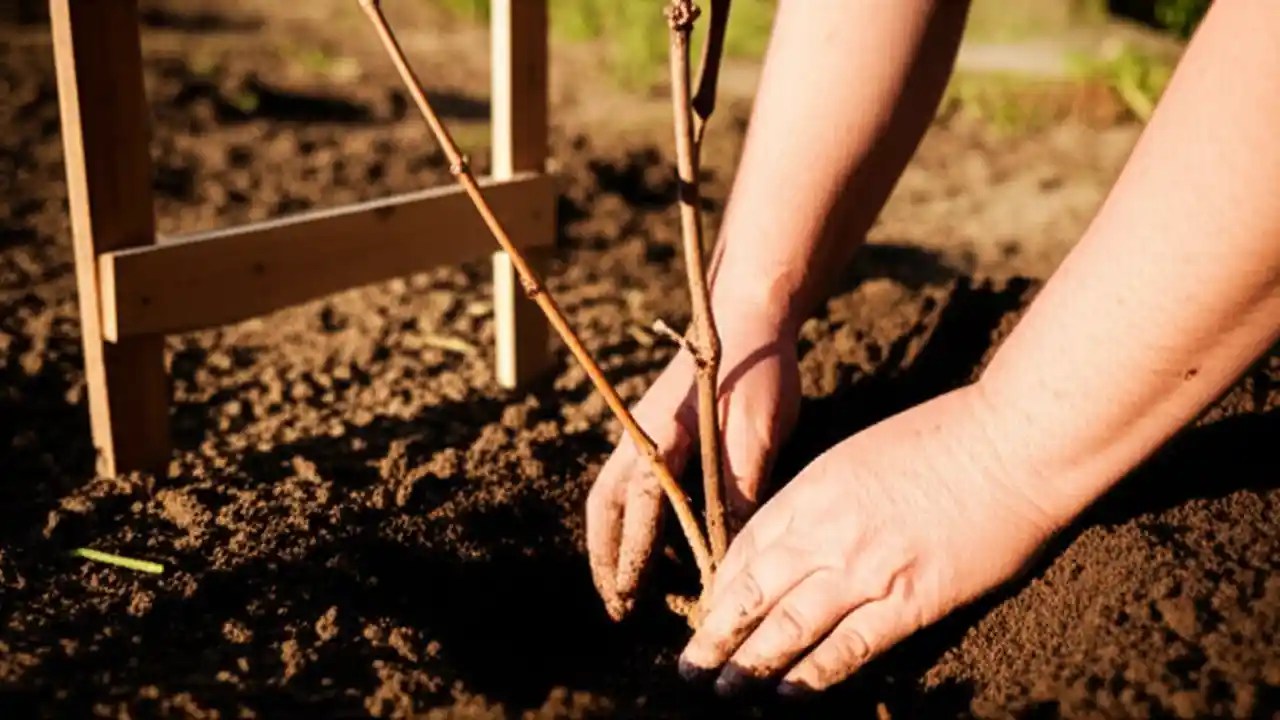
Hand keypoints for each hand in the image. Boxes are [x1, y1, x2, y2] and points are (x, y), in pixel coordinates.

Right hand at [587, 310, 799, 619]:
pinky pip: (633, 489)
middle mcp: (639, 438)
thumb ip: (741, 487)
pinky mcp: (658, 436)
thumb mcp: (757, 430)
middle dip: (607, 559)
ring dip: (615, 545)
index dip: (633, 556)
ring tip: (627, 592)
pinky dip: (633, 524)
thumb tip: (731, 550)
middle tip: (617, 607)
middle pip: (606, 508)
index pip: (639, 506)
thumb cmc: (756, 370)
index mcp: (659, 435)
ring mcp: (642, 436)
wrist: (748, 317)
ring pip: (614, 500)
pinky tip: (656, 551)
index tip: (629, 599)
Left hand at [679, 385, 1070, 694]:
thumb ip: (827, 493)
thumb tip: (803, 532)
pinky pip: (849, 646)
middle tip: (689, 666)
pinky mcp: (909, 600)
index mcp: (814, 488)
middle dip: (715, 632)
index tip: (706, 612)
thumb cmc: (947, 436)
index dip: (721, 586)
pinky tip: (786, 697)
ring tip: (723, 689)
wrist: (1013, 442)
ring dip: (750, 662)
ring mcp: (865, 567)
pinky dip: (813, 675)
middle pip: (753, 589)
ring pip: (788, 625)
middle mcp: (827, 529)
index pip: (746, 546)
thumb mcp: (863, 452)